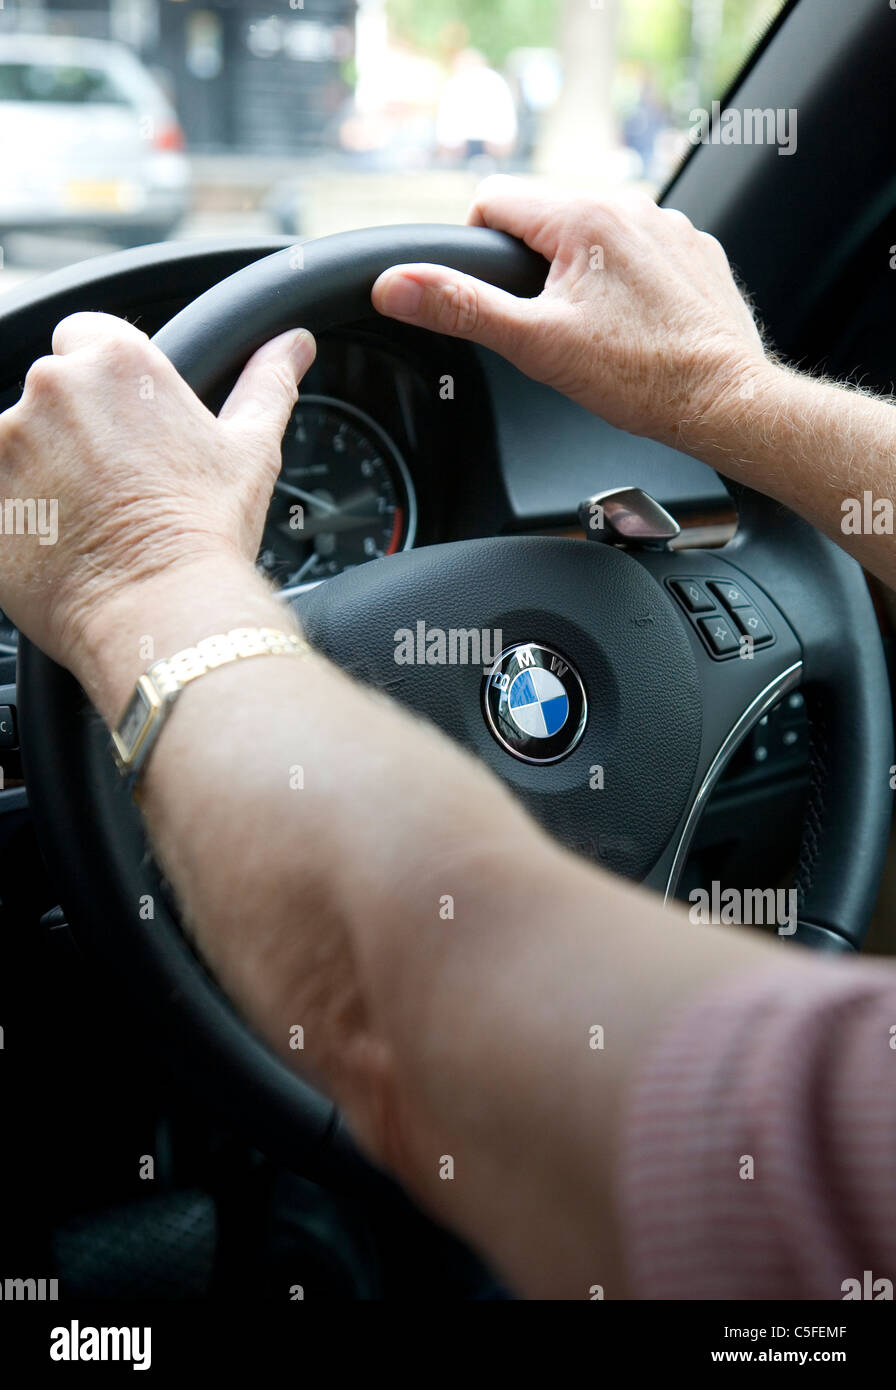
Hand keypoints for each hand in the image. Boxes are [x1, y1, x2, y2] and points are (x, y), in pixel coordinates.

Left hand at [0, 312, 315, 670]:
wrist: (162, 611)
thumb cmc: (206, 532)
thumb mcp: (250, 451)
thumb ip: (267, 383)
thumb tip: (294, 344)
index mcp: (117, 359)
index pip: (85, 337)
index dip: (105, 387)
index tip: (122, 430)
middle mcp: (52, 386)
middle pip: (50, 391)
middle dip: (73, 430)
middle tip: (111, 485)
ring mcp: (6, 438)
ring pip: (16, 440)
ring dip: (39, 470)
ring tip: (82, 519)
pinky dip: (16, 508)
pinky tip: (51, 538)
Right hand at [372, 176, 769, 447]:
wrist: (723, 401)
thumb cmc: (640, 377)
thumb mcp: (534, 345)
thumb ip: (461, 307)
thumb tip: (396, 285)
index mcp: (582, 216)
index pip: (493, 201)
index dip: (479, 250)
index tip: (501, 298)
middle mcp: (629, 204)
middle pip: (545, 218)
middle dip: (534, 269)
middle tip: (553, 326)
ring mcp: (668, 225)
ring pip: (593, 236)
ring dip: (581, 274)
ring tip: (599, 331)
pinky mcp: (695, 251)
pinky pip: (640, 251)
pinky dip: (627, 282)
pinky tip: (636, 326)